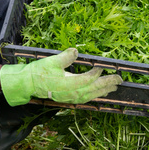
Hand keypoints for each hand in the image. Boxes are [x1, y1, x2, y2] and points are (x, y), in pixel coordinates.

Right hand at [0, 48, 121, 106]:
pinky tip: (101, 93)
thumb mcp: (52, 61)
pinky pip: (86, 98)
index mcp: (68, 84)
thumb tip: (76, 51)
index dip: (97, 73)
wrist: (29, 84)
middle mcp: (71, 93)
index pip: (87, 79)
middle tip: (119, 79)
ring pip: (91, 95)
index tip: (102, 65)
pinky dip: (95, 95)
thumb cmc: (39, 72)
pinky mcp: (69, 98)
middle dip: (107, 84)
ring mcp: (71, 97)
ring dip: (103, 91)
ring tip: (114, 87)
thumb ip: (65, 57)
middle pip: (93, 89)